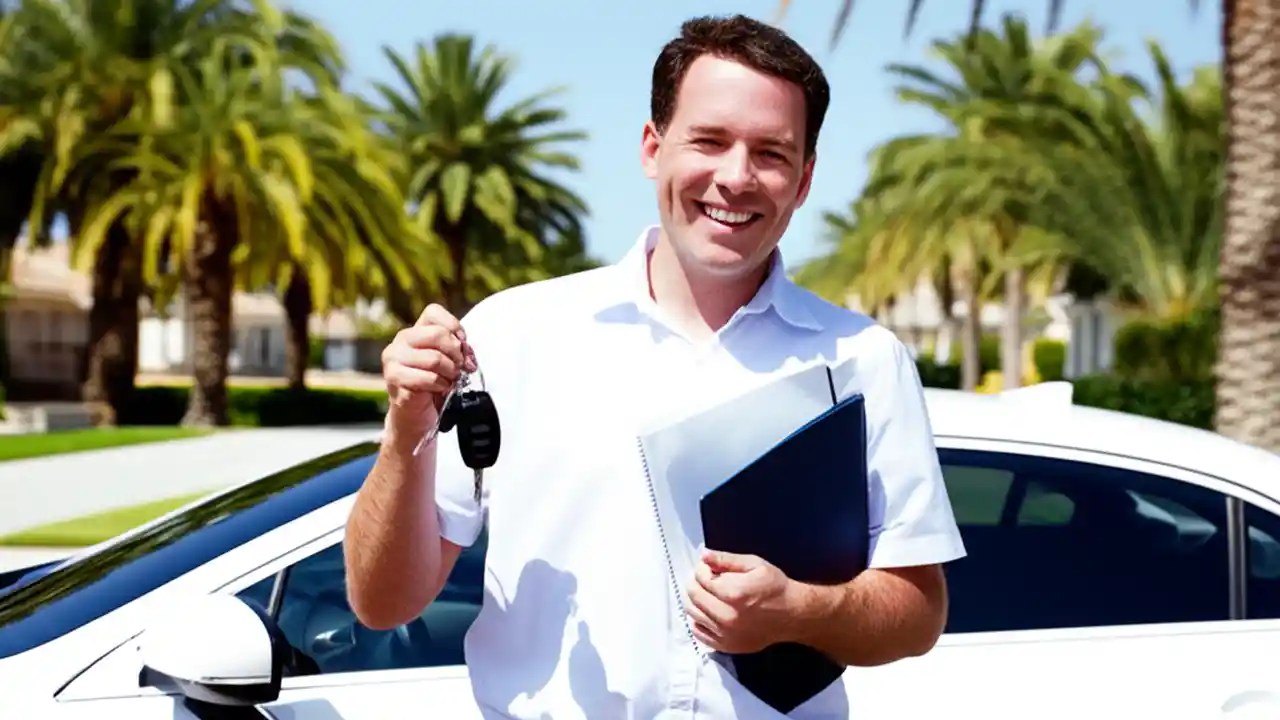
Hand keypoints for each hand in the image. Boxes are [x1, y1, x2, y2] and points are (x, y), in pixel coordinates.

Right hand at [381, 303, 476, 435]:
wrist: (415, 414)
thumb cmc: (433, 385)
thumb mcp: (448, 361)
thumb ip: (458, 349)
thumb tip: (466, 352)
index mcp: (414, 331)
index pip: (433, 313)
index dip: (454, 327)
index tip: (462, 347)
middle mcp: (401, 340)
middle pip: (437, 334)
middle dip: (456, 354)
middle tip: (460, 368)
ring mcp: (393, 358)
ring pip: (434, 358)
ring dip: (450, 373)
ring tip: (449, 381)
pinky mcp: (394, 378)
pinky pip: (427, 378)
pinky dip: (441, 385)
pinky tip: (441, 389)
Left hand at [685, 548, 799, 653]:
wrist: (792, 615)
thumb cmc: (775, 588)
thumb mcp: (754, 565)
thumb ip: (727, 560)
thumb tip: (704, 555)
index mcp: (734, 593)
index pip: (701, 578)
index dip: (702, 569)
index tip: (708, 567)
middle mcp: (727, 616)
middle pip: (693, 595)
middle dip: (696, 582)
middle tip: (706, 579)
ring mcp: (725, 633)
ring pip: (693, 613)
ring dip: (695, 600)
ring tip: (707, 594)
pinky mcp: (726, 645)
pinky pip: (699, 633)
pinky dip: (698, 620)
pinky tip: (708, 611)